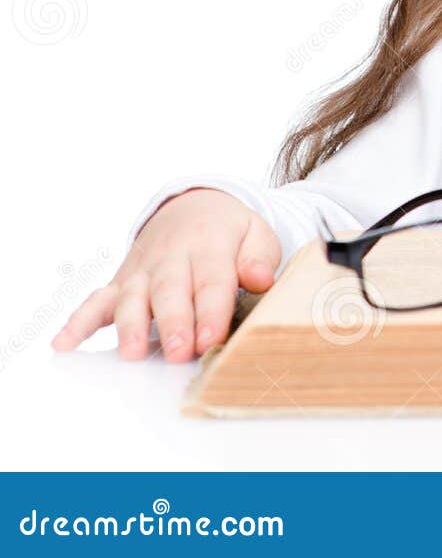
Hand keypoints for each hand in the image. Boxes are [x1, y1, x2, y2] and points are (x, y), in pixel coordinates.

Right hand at [51, 188, 279, 361]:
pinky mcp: (121, 281)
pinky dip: (78, 320)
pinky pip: (96, 300)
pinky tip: (64, 343)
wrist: (193, 204)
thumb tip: (261, 278)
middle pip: (170, 292)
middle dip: (174, 323)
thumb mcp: (256, 233)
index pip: (212, 281)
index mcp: (210, 245)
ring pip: (132, 298)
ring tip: (132, 353)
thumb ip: (260, 257)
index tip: (212, 338)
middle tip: (178, 353)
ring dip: (131, 325)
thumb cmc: (230, 231)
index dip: (211, 311)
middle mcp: (171, 258)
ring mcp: (142, 270)